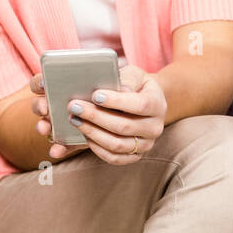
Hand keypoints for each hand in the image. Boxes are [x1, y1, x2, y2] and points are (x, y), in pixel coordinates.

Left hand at [31, 64, 166, 163]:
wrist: (144, 100)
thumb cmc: (134, 84)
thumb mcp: (134, 74)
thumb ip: (126, 80)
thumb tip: (115, 90)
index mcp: (157, 104)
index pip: (139, 105)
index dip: (116, 101)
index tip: (95, 95)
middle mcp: (155, 128)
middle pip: (123, 127)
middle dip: (96, 117)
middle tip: (74, 107)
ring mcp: (146, 145)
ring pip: (117, 144)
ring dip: (92, 132)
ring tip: (75, 119)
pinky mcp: (135, 156)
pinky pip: (114, 158)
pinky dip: (96, 147)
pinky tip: (84, 134)